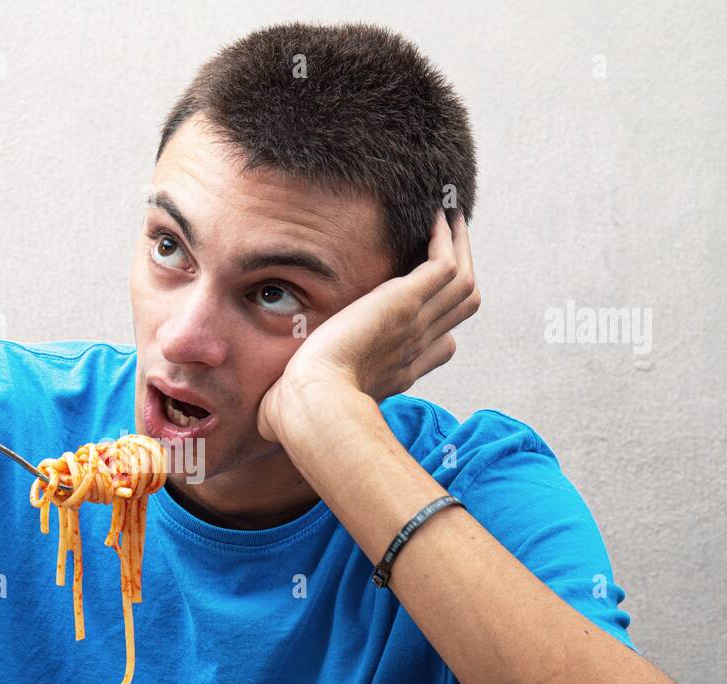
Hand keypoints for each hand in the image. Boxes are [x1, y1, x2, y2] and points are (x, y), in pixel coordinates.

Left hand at [258, 210, 479, 442]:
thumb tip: (263, 424)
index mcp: (395, 372)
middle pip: (461, 307)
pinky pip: (445, 266)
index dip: (442, 321)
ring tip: (451, 217)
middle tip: (450, 237)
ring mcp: (415, 326)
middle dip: (460, 271)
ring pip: (463, 284)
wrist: (311, 404)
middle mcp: (413, 348)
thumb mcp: (305, 406)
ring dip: (461, 248)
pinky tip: (434, 218)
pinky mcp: (404, 304)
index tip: (429, 295)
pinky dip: (446, 240)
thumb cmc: (297, 413)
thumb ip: (293, 404)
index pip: (438, 346)